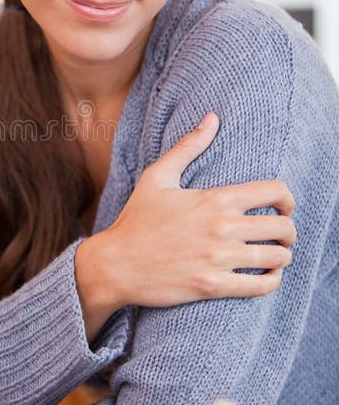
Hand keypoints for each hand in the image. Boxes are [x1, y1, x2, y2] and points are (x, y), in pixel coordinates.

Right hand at [74, 112, 295, 340]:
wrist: (115, 265)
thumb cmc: (136, 220)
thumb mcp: (157, 177)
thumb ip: (188, 147)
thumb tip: (212, 118)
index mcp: (214, 199)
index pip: (274, 192)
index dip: (287, 199)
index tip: (284, 207)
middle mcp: (221, 228)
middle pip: (283, 228)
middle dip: (289, 231)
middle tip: (283, 236)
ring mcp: (218, 259)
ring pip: (276, 258)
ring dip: (283, 257)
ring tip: (277, 256)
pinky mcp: (212, 286)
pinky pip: (260, 287)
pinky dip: (272, 282)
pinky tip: (268, 278)